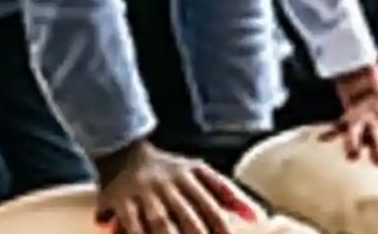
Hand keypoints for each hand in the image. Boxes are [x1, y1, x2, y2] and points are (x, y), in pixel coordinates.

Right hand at [94, 139, 258, 233]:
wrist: (124, 151)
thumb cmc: (169, 167)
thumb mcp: (199, 171)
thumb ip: (226, 191)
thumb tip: (256, 215)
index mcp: (190, 175)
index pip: (209, 204)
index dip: (219, 225)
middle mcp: (169, 184)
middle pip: (188, 216)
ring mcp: (145, 193)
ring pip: (162, 222)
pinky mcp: (122, 202)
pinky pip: (132, 224)